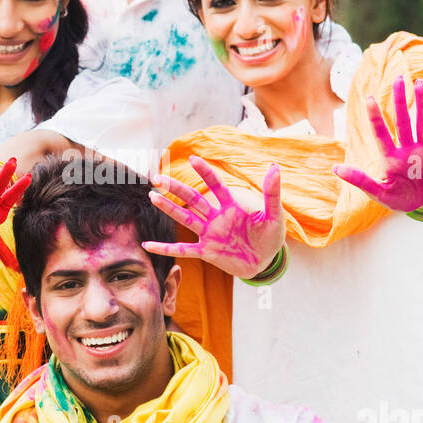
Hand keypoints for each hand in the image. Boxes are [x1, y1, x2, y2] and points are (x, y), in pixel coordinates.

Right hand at [142, 154, 283, 278]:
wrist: (266, 263)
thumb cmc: (270, 237)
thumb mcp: (274, 215)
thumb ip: (272, 193)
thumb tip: (275, 167)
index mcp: (231, 207)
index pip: (216, 185)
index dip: (205, 173)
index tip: (193, 159)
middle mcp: (216, 218)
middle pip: (193, 199)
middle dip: (176, 188)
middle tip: (158, 177)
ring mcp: (209, 235)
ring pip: (185, 218)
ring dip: (169, 208)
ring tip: (152, 196)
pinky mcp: (206, 252)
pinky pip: (182, 250)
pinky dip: (165, 248)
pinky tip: (147, 245)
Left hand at [334, 75, 422, 212]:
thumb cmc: (399, 198)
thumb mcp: (378, 193)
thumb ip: (360, 180)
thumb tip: (335, 169)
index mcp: (390, 158)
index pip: (381, 133)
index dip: (375, 117)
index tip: (369, 98)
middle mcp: (407, 149)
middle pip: (402, 121)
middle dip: (399, 101)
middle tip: (398, 78)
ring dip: (422, 104)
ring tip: (420, 84)